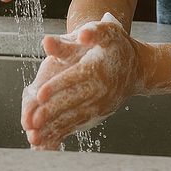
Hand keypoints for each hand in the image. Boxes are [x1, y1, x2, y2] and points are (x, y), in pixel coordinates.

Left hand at [21, 13, 141, 149]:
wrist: (137, 68)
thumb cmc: (117, 47)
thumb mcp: (108, 32)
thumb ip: (93, 31)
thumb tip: (82, 34)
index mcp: (99, 67)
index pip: (75, 77)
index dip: (57, 86)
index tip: (39, 94)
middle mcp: (101, 89)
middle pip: (73, 101)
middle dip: (51, 111)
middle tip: (32, 120)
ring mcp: (100, 104)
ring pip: (74, 117)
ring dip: (53, 127)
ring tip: (35, 134)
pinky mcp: (98, 114)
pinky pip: (78, 124)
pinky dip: (62, 133)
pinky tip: (47, 139)